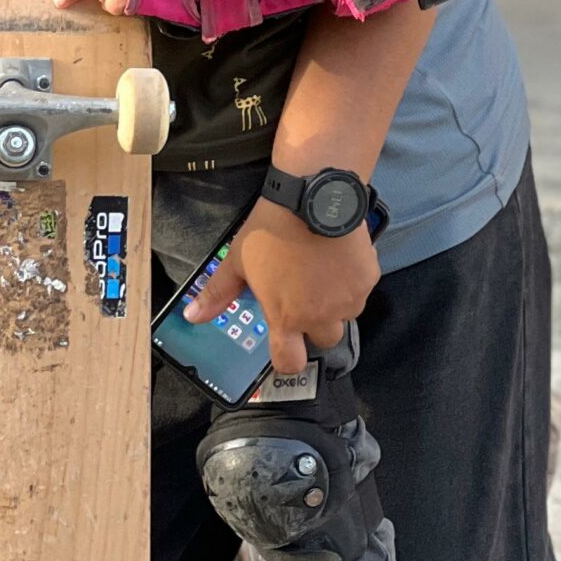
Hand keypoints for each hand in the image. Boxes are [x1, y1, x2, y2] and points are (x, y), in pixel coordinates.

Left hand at [189, 199, 379, 377]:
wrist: (313, 197)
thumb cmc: (270, 231)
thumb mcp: (237, 261)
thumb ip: (217, 293)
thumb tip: (192, 317)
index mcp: (287, 318)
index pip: (290, 362)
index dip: (288, 359)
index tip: (286, 345)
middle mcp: (321, 316)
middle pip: (323, 339)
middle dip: (315, 325)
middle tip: (305, 297)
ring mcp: (349, 300)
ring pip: (345, 314)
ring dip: (335, 303)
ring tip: (322, 273)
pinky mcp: (369, 279)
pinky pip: (360, 290)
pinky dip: (351, 280)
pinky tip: (338, 257)